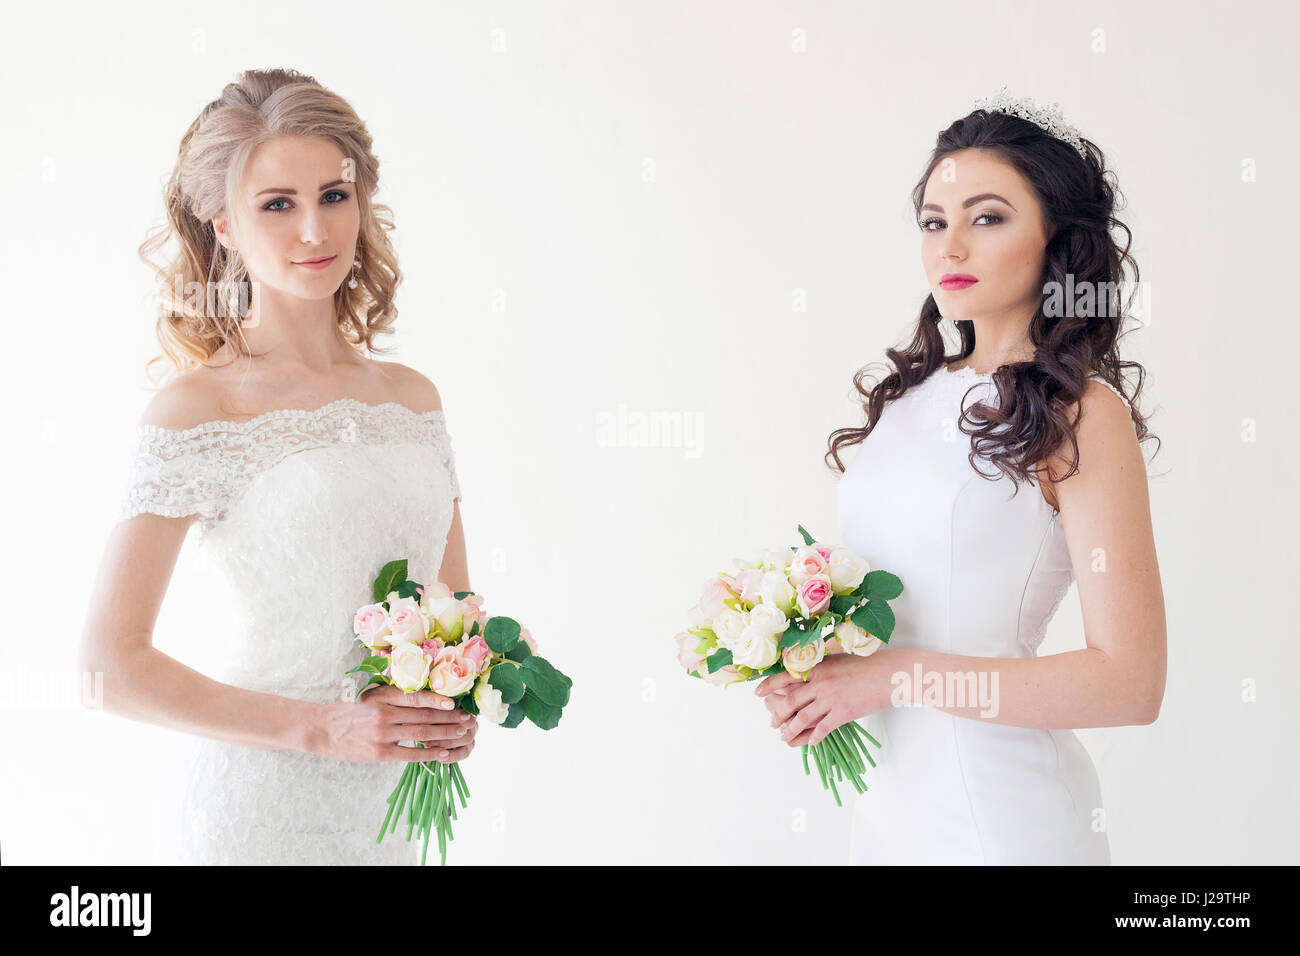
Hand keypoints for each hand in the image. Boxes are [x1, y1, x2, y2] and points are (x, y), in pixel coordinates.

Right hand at [310, 684, 477, 763]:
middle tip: (466, 719)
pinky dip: (428, 753)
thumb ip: (393, 697)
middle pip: (424, 715)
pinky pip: (410, 753)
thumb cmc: (348, 712)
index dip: (438, 700)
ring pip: (421, 733)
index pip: (416, 697)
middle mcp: (384, 713)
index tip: (455, 702)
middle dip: (449, 718)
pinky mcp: (379, 753)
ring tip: (461, 733)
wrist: (322, 730)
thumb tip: (423, 697)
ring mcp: (382, 734)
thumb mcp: (369, 697)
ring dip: (445, 733)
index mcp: (382, 696)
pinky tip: (442, 752)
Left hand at [754, 648, 899, 746]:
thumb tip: (801, 678)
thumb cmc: (867, 665)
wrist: (891, 674)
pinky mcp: (843, 714)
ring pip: (801, 719)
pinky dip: (813, 738)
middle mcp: (820, 683)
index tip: (758, 694)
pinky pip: (822, 729)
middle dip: (777, 715)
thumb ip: (818, 669)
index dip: (768, 686)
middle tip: (773, 723)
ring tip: (785, 737)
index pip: (784, 677)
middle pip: (788, 702)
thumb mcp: (837, 660)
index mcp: (817, 666)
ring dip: (790, 730)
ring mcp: (831, 699)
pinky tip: (811, 742)